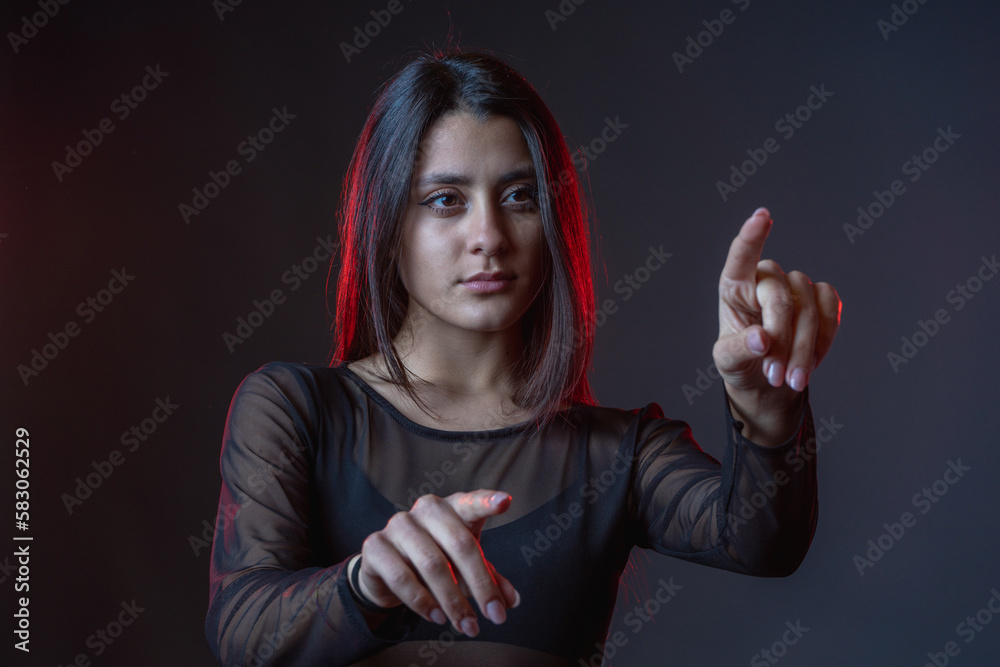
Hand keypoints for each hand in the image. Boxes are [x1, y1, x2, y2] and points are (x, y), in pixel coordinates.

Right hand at [357, 489, 519, 636]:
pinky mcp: (376, 545)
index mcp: (453, 507)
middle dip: (481, 585)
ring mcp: (399, 524)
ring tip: (467, 626)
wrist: (386, 567)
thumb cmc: (436, 558)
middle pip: (459, 544)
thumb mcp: (464, 566)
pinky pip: (402, 578)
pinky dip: (423, 602)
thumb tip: (511, 600)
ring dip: (453, 602)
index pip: (472, 502)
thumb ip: (489, 578)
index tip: (506, 502)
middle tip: (496, 616)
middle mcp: (426, 509)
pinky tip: (437, 617)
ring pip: (432, 565)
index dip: (488, 501)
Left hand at [714, 208, 840, 397]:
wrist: (769, 379)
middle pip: (780, 298)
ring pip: (808, 309)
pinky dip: (822, 342)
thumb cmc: (742, 362)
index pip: (741, 257)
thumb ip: (739, 349)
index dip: (752, 236)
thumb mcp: (728, 361)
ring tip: (791, 379)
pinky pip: (830, 311)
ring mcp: (795, 285)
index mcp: (734, 286)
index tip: (762, 216)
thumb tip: (762, 340)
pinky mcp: (821, 297)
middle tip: (776, 375)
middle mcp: (764, 279)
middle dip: (781, 341)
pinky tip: (810, 363)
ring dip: (803, 350)